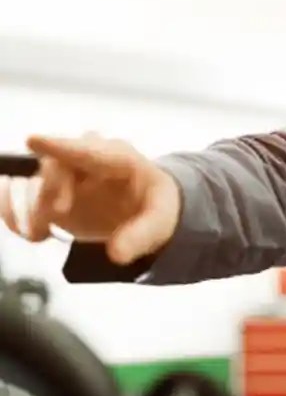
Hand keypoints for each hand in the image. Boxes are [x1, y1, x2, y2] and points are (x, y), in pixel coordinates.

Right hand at [0, 134, 179, 263]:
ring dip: (26, 208)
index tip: (34, 140)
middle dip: (47, 190)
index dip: (60, 146)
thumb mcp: (160, 220)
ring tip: (39, 234)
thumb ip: (140, 236)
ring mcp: (63, 175)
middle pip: (53, 165)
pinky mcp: (47, 194)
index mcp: (118, 158)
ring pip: (31, 181)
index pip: (87, 149)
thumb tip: (116, 254)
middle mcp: (84, 159)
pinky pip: (19, 197)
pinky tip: (34, 235)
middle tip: (54, 217)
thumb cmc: (154, 206)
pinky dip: (16, 215)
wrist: (142, 209)